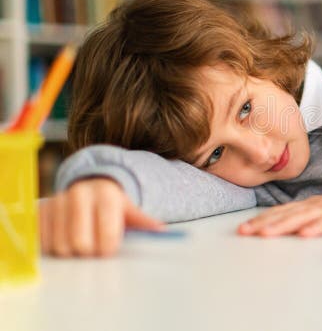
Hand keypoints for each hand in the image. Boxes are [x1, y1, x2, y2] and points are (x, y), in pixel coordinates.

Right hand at [39, 177, 164, 257]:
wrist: (87, 188)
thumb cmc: (111, 205)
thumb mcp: (129, 210)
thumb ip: (144, 222)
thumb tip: (162, 231)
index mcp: (106, 194)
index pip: (107, 234)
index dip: (109, 247)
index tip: (110, 249)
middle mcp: (79, 194)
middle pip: (80, 244)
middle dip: (90, 252)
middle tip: (94, 248)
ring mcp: (56, 202)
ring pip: (60, 247)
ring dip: (71, 253)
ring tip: (81, 241)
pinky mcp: (39, 212)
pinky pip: (43, 243)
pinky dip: (54, 247)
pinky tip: (64, 237)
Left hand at [237, 183, 321, 237]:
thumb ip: (312, 219)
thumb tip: (292, 229)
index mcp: (314, 204)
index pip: (283, 211)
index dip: (263, 219)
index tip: (244, 228)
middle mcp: (319, 204)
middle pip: (287, 214)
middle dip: (264, 223)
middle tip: (243, 232)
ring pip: (303, 217)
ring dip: (283, 225)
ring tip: (265, 234)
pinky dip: (317, 227)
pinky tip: (304, 234)